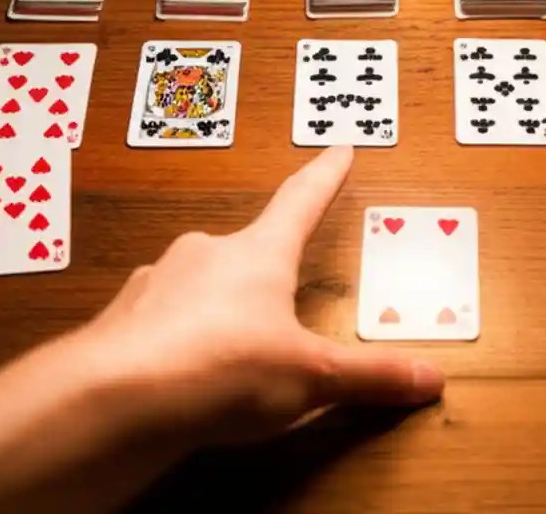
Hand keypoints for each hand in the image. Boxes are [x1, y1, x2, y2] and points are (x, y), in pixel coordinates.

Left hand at [80, 146, 444, 445]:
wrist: (114, 398)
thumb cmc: (221, 368)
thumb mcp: (311, 378)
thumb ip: (370, 377)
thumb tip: (431, 378)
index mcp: (260, 254)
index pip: (302, 202)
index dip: (325, 176)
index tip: (338, 147)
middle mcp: (206, 254)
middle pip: (248, 251)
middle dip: (265, 275)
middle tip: (281, 306)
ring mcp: (158, 282)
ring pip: (198, 286)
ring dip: (216, 310)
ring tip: (231, 355)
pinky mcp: (122, 319)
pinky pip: (159, 322)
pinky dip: (175, 341)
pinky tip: (181, 374)